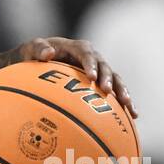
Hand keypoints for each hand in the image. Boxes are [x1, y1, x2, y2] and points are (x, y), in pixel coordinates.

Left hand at [19, 36, 136, 118]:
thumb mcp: (30, 49)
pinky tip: (133, 116)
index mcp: (76, 47)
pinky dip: (123, 102)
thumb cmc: (33, 54)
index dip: (90, 64)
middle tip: (107, 91)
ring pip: (115, 79)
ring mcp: (98, 70)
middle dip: (108, 78)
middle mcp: (91, 57)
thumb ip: (37, 49)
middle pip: (104, 66)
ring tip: (128, 107)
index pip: (86, 53)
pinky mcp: (101, 82)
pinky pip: (115, 91)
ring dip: (122, 91)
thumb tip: (48, 53)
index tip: (92, 77)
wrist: (38, 62)